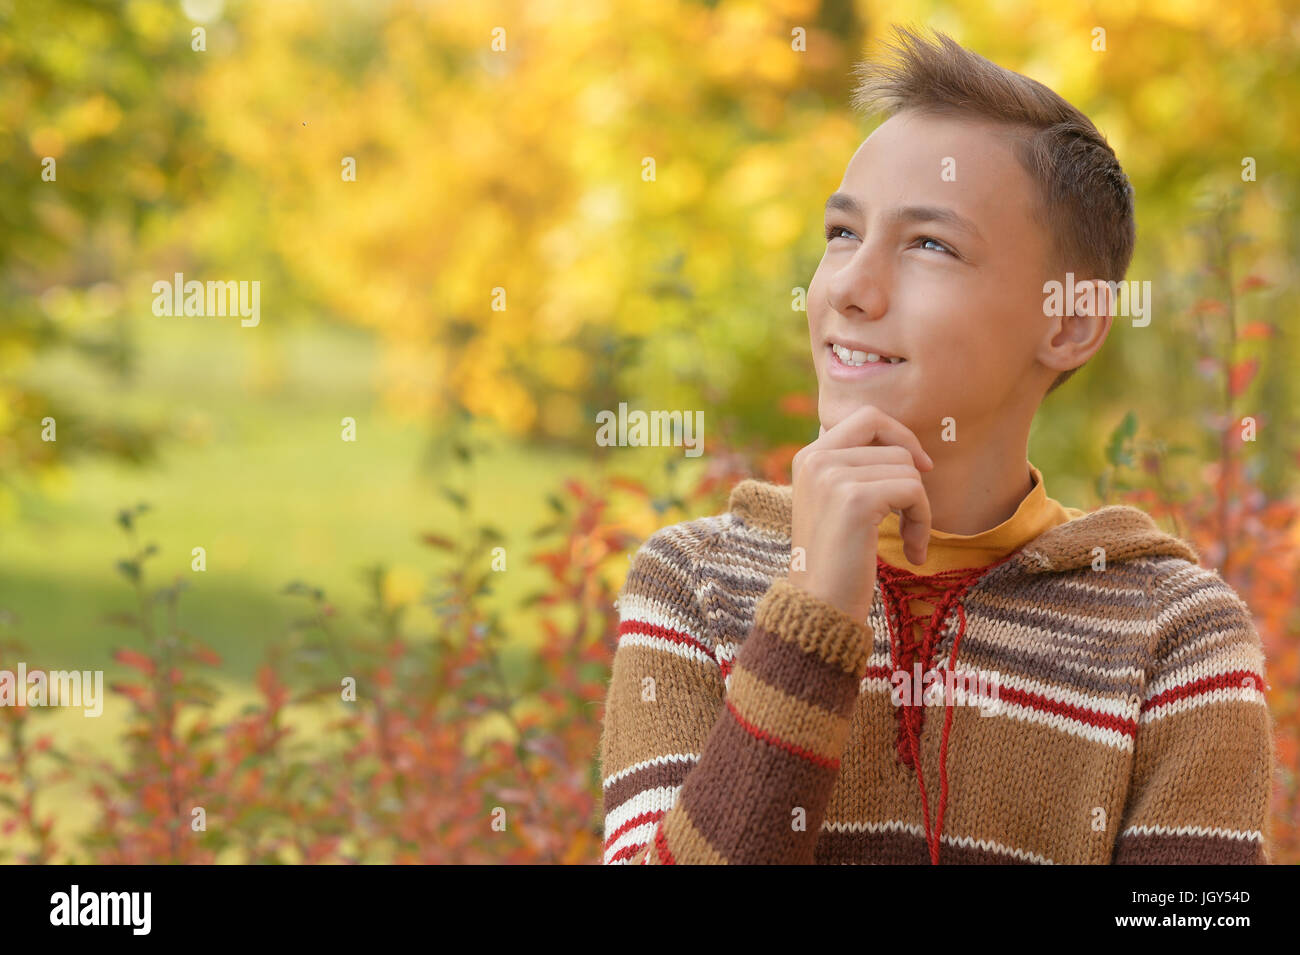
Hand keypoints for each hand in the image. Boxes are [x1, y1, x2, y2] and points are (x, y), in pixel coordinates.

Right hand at [787, 406, 933, 622]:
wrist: (819, 605)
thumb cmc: (835, 559)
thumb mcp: (833, 502)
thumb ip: (852, 467)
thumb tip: (900, 442)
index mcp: (808, 456)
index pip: (867, 417)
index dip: (900, 436)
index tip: (919, 467)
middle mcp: (815, 459)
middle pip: (893, 443)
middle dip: (913, 477)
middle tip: (914, 510)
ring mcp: (833, 476)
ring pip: (907, 468)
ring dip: (919, 507)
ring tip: (907, 539)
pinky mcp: (855, 499)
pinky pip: (913, 491)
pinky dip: (922, 522)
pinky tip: (912, 551)